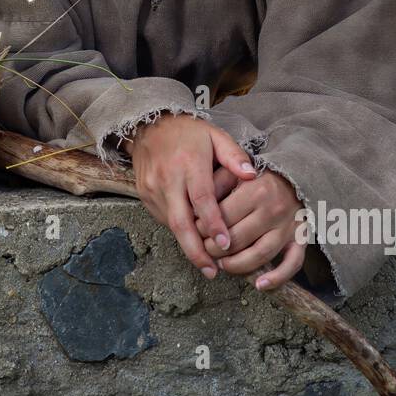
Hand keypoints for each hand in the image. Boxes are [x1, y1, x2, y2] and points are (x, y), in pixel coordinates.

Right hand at [128, 114, 257, 277]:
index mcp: (189, 163)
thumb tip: (251, 176)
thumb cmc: (188, 132)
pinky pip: (163, 218)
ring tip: (206, 263)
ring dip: (188, 245)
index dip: (214, 224)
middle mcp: (168, 178)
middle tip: (211, 271)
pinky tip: (191, 240)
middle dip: (196, 251)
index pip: (202, 200)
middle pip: (181, 222)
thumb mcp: (215, 135)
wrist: (148, 124)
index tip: (225, 244)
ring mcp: (152, 188)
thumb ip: (234, 156)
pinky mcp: (144, 194)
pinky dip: (178, 231)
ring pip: (171, 225)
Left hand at [200, 169, 305, 290]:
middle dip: (215, 249)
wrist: (296, 175)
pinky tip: (260, 285)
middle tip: (205, 250)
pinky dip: (277, 278)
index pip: (222, 218)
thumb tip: (195, 205)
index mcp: (256, 190)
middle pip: (237, 239)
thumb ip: (217, 183)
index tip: (194, 232)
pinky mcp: (301, 239)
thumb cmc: (259, 175)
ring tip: (223, 264)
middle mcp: (273, 210)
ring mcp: (288, 226)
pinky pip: (292, 264)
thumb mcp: (237, 171)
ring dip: (237, 265)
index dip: (203, 229)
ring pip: (260, 255)